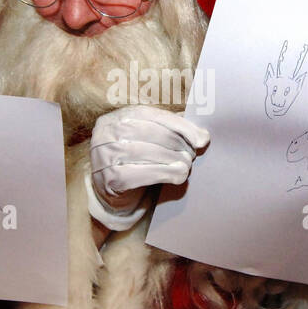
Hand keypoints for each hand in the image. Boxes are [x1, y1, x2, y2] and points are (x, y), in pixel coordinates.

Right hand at [88, 106, 208, 228]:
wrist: (112, 194)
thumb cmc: (136, 162)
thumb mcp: (149, 141)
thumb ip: (172, 132)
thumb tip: (203, 136)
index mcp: (117, 116)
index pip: (151, 114)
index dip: (179, 125)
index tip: (201, 138)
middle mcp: (106, 132)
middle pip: (149, 132)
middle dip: (176, 143)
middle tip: (192, 155)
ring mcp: (103, 155)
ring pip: (145, 152)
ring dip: (173, 159)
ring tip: (187, 166)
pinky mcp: (109, 178)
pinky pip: (140, 174)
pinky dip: (164, 174)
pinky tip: (177, 176)